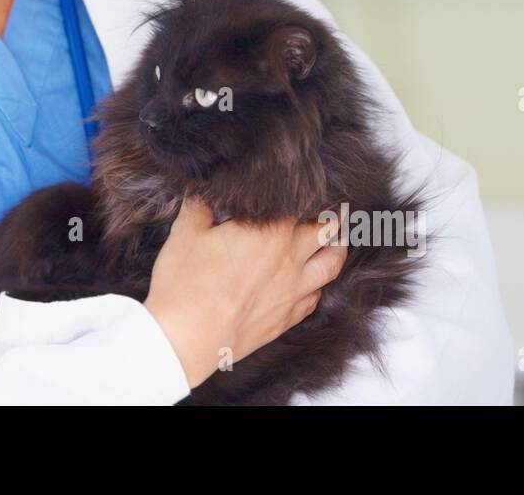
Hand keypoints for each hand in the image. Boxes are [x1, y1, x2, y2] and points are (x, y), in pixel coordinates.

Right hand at [143, 196, 347, 388]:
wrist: (186, 339)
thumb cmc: (186, 284)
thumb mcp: (186, 232)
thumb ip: (201, 205)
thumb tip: (205, 188)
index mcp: (270, 232)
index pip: (304, 203)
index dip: (309, 191)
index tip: (311, 184)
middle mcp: (290, 259)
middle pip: (327, 232)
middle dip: (333, 216)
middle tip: (337, 207)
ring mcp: (292, 292)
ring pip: (331, 266)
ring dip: (337, 249)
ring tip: (338, 240)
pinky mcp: (285, 319)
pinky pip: (315, 298)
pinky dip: (318, 286)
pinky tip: (312, 282)